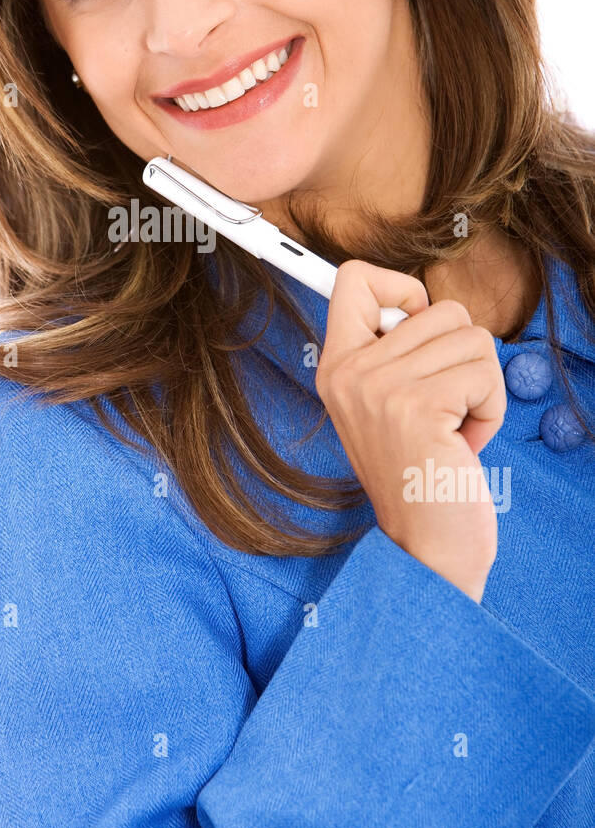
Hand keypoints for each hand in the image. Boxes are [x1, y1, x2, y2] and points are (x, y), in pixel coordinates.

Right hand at [314, 261, 505, 601]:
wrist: (425, 550)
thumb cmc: (418, 477)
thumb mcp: (386, 405)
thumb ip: (395, 352)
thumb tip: (426, 305)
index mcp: (336, 366)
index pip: (355, 278)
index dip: (401, 290)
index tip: (414, 331)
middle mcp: (350, 372)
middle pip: (440, 307)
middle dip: (463, 357)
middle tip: (444, 408)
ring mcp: (381, 388)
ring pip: (472, 337)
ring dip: (480, 386)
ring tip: (453, 428)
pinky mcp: (418, 407)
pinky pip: (485, 373)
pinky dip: (490, 409)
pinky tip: (463, 443)